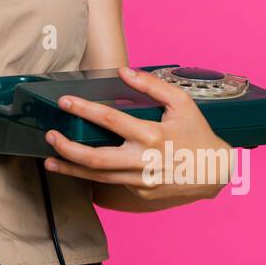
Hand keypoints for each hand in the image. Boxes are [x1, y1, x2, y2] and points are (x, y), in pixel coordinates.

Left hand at [43, 66, 232, 201]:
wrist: (215, 172)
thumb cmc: (197, 133)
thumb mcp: (182, 103)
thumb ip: (152, 85)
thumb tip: (124, 71)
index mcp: (152, 135)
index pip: (110, 120)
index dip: (84, 110)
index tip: (65, 102)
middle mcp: (144, 161)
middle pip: (96, 159)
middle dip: (67, 148)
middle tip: (50, 136)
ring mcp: (142, 181)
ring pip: (98, 177)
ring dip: (70, 169)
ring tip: (50, 160)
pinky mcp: (141, 193)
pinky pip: (112, 183)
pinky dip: (93, 176)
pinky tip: (78, 169)